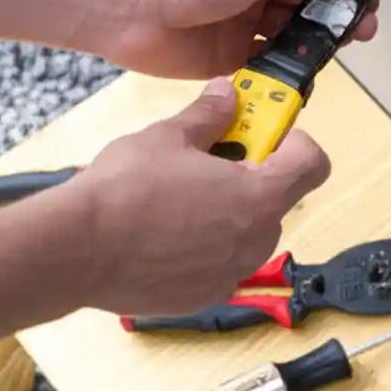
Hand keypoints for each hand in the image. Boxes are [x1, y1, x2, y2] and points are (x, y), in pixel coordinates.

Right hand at [70, 77, 329, 314]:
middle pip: (278, 198)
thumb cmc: (125, 190)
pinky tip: (165, 233)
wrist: (78, 250)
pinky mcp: (205, 296)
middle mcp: (256, 239)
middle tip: (210, 160)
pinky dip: (204, 246)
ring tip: (180, 197)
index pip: (313, 164)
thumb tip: (226, 95)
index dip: (294, 142)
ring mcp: (232, 272)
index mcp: (260, 197)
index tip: (266, 132)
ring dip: (228, 212)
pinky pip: (220, 262)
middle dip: (252, 176)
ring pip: (247, 231)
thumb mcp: (170, 136)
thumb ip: (209, 116)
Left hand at [91, 0, 378, 78]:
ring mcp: (247, 20)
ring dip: (317, 40)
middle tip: (363, 29)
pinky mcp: (234, 54)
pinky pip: (273, 61)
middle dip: (339, 13)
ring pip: (296, 31)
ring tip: (338, 49)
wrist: (117, 8)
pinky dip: (290, 66)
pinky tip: (305, 70)